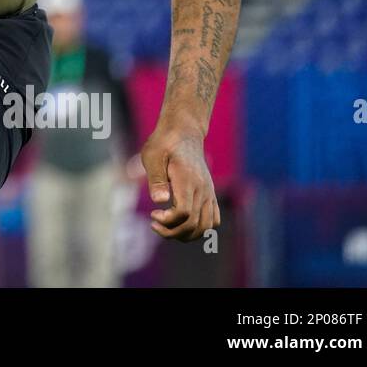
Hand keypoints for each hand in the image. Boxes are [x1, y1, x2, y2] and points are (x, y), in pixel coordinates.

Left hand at [140, 119, 219, 241]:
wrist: (183, 132)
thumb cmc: (164, 143)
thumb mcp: (152, 155)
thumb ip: (156, 179)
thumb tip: (160, 201)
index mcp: (187, 180)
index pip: (184, 213)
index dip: (168, 221)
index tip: (153, 214)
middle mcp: (203, 189)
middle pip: (195, 225)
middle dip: (173, 232)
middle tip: (155, 224)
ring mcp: (209, 192)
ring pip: (207, 226)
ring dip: (186, 234)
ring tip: (167, 226)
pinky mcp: (210, 194)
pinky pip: (214, 219)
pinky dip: (200, 228)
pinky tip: (182, 221)